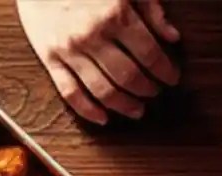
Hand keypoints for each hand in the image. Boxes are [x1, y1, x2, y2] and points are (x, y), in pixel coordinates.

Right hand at [16, 0, 180, 124]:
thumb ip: (152, 9)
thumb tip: (172, 37)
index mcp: (117, 14)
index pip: (150, 54)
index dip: (165, 71)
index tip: (172, 78)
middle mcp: (93, 35)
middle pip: (128, 76)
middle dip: (147, 90)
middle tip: (155, 93)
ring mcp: (70, 50)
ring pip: (102, 90)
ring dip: (123, 105)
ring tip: (136, 110)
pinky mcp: (49, 58)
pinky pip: (69, 92)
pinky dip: (87, 110)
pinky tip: (102, 118)